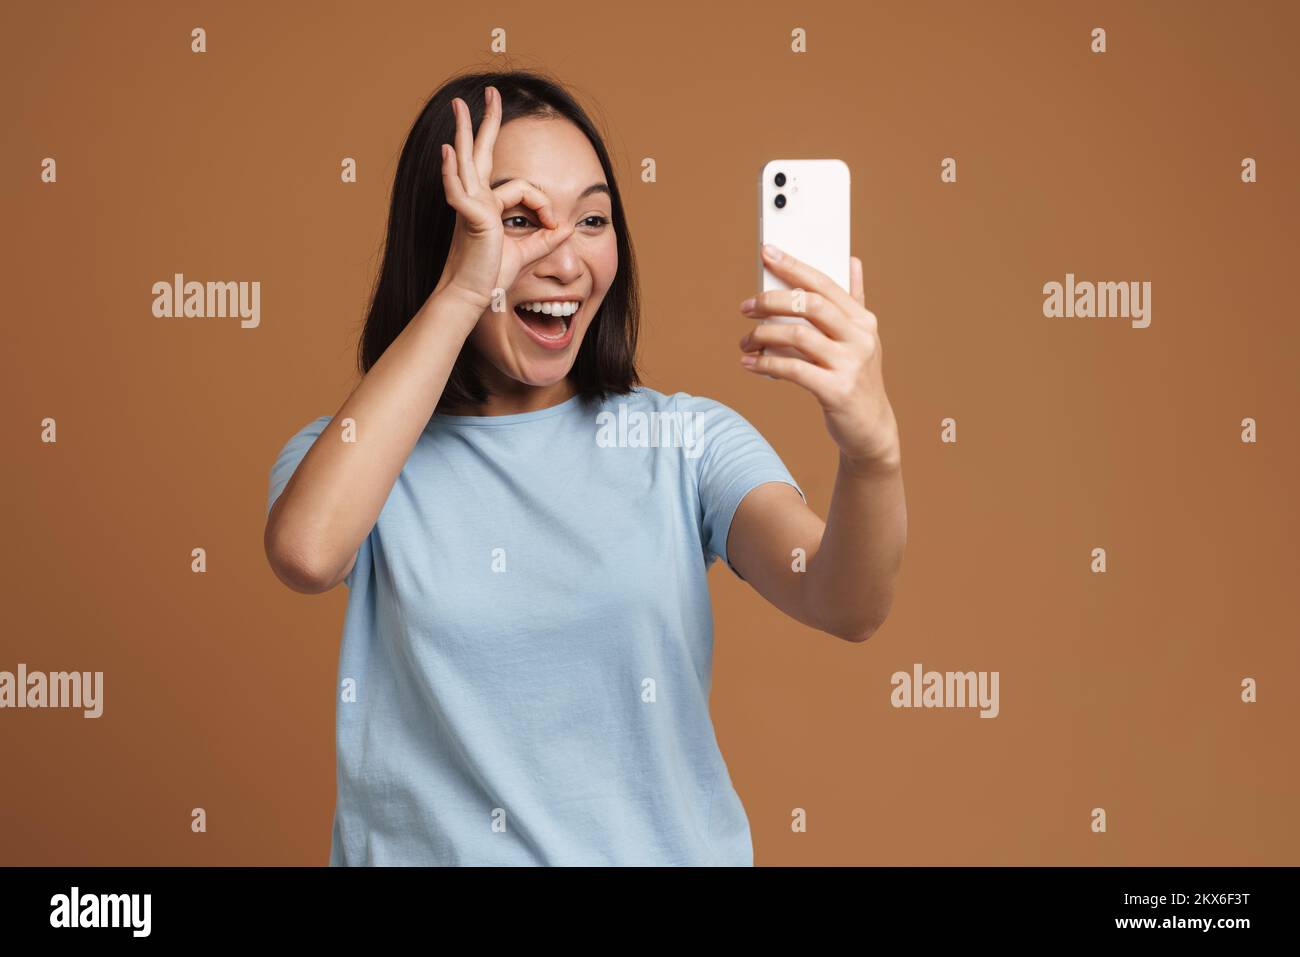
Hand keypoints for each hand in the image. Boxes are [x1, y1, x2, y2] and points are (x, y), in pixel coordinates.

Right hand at [431, 86, 574, 311]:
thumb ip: (547, 239)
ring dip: (464, 131)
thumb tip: (569, 228)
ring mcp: (470, 205)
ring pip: (468, 161)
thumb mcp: (527, 253)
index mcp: (489, 207)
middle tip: (488, 94)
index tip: (555, 227)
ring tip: (459, 106)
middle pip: (480, 152)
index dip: (544, 207)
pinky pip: (460, 189)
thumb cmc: (492, 277)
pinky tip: (448, 151)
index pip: (523, 190)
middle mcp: (477, 200)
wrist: (473, 296)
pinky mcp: (470, 217)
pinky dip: (452, 171)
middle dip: (485, 122)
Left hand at [738, 246, 899, 471]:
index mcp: (863, 320)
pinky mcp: (836, 391)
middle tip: (746, 306)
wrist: (870, 428)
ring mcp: (850, 364)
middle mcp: (860, 338)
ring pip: (798, 336)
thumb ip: (854, 300)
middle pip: (809, 305)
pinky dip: (766, 364)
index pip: (824, 283)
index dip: (793, 266)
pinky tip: (750, 363)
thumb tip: (852, 260)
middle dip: (771, 301)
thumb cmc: (857, 379)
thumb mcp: (861, 338)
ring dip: (763, 335)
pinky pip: (793, 370)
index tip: (766, 252)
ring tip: (745, 342)